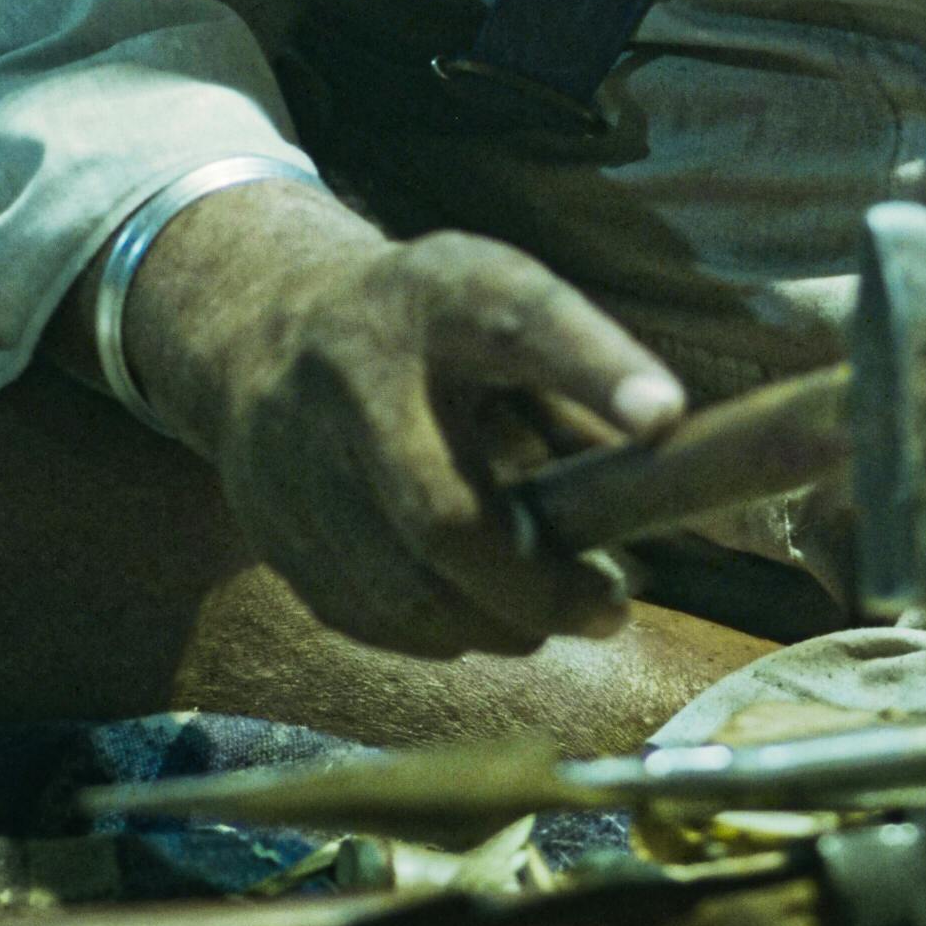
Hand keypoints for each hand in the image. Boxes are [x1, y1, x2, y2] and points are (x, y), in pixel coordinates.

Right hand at [124, 182, 682, 658]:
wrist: (254, 324)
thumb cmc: (427, 332)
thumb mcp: (500, 314)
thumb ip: (580, 396)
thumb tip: (670, 495)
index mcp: (436, 293)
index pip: (519, 319)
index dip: (595, 368)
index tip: (665, 415)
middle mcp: (353, 366)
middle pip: (443, 513)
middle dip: (539, 586)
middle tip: (610, 605)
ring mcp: (294, 453)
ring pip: (403, 591)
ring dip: (496, 624)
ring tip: (549, 614)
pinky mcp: (266, 524)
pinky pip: (366, 615)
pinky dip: (434, 632)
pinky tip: (469, 610)